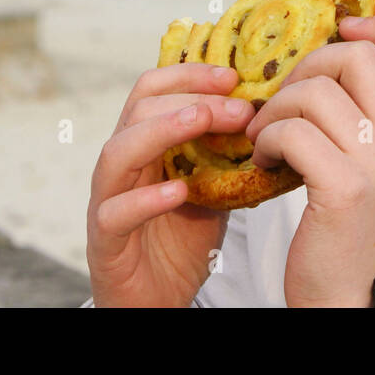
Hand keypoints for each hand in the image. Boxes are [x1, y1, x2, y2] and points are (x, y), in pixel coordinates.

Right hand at [86, 63, 255, 306]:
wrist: (159, 299)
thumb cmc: (182, 238)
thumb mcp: (213, 186)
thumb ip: (227, 153)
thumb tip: (271, 117)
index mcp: (143, 143)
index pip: (152, 88)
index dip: (189, 74)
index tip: (233, 76)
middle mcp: (120, 164)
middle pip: (139, 110)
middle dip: (192, 100)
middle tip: (238, 108)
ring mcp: (106, 201)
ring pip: (117, 152)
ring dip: (162, 131)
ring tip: (200, 122)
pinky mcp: (104, 242)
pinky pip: (114, 213)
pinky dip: (145, 199)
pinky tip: (179, 192)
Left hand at [243, 15, 374, 306]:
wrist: (349, 293)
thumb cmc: (350, 224)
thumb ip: (367, 112)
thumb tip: (329, 52)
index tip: (345, 30)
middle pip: (359, 56)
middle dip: (307, 67)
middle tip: (284, 99)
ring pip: (316, 92)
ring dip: (274, 109)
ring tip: (265, 136)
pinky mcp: (344, 188)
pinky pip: (293, 131)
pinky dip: (266, 139)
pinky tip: (263, 160)